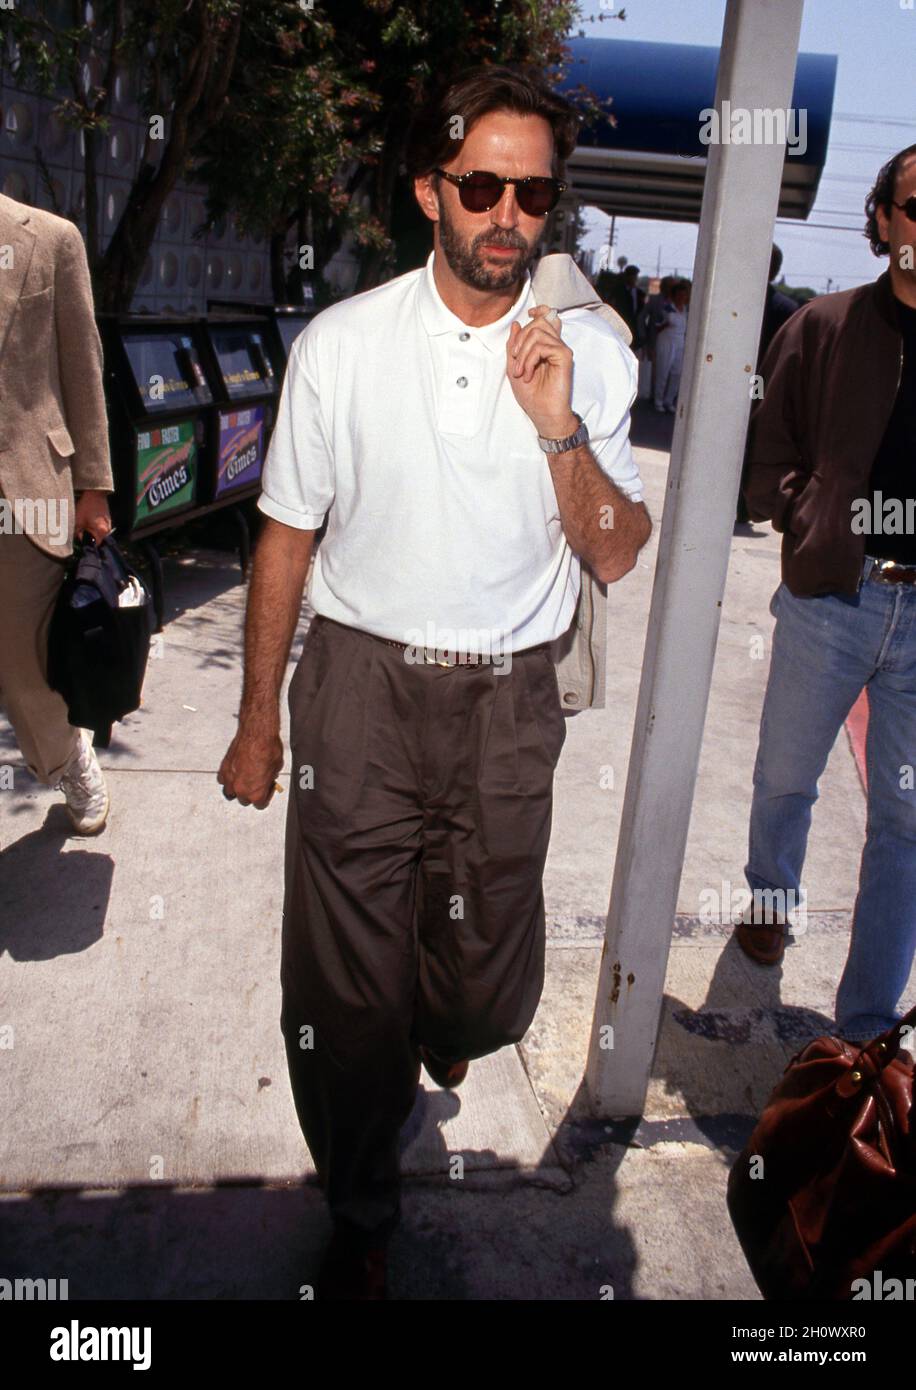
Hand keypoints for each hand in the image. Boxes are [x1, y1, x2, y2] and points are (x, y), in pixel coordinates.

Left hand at [74, 490, 111, 543]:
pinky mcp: (107, 520)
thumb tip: (77, 539)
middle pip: (96, 540)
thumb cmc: (87, 506)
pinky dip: (94, 526)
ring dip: (91, 531)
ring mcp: (108, 525)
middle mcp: (107, 530)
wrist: (95, 494)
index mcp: (101, 532)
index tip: (80, 539)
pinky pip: (100, 528)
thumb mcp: (78, 521)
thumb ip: (77, 533)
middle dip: (88, 537)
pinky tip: (89, 520)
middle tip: (81, 531)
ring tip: (85, 524)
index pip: (95, 545)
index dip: (86, 543)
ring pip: (98, 534)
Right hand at [217, 723, 283, 809]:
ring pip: (230, 792)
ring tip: (245, 780)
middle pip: (244, 800)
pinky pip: (223, 780)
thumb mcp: (276, 768)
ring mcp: (230, 780)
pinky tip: (235, 773)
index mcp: (256, 793)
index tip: (267, 789)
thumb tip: (267, 779)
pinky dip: (228, 779)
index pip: (260, 804)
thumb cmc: (267, 748)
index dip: (266, 796)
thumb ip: (269, 779)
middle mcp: (241, 789)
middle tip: (257, 783)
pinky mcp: (223, 769)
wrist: (257, 734)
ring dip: (237, 789)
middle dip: (251, 793)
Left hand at [506, 305, 576, 438]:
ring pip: (538, 332)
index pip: (546, 318)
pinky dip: (529, 359)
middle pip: (537, 323)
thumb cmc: (532, 395)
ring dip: (522, 352)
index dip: (539, 311)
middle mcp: (555, 345)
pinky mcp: (564, 356)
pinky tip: (528, 373)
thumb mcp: (514, 367)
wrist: (543, 414)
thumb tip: (516, 324)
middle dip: (519, 340)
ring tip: (520, 372)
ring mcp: (560, 350)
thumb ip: (514, 346)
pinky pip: (542, 346)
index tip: (529, 313)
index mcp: (545, 346)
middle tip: (514, 362)